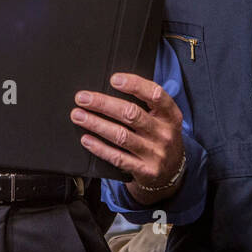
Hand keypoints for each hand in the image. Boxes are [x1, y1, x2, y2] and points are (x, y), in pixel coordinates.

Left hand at [71, 73, 184, 201]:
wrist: (173, 171)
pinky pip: (118, 158)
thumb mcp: (162, 119)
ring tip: (78, 115)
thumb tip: (111, 88)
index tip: (113, 79)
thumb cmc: (159, 137)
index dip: (135, 85)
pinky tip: (86, 139)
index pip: (155, 94)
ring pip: (121, 135)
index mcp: (170, 115)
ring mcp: (155, 154)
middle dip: (103, 104)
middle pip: (131, 114)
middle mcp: (165, 134)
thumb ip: (145, 104)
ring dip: (96, 124)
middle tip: (82, 98)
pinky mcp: (145, 171)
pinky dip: (100, 148)